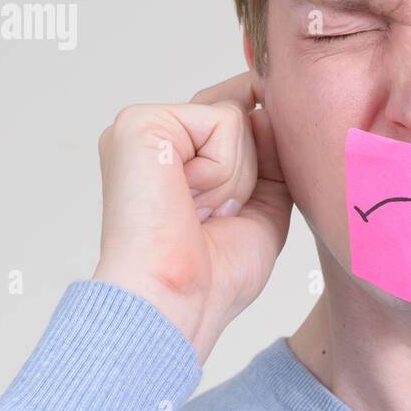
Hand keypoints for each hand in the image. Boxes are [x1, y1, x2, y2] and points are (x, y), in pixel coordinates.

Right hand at [91, 72, 292, 363]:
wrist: (176, 306)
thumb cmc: (213, 277)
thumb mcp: (263, 204)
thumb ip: (271, 152)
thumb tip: (266, 104)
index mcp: (176, 157)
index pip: (241, 124)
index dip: (258, 164)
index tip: (230, 216)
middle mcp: (155, 138)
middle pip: (244, 116)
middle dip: (248, 174)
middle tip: (212, 219)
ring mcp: (144, 126)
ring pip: (238, 117)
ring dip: (236, 178)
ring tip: (199, 213)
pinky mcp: (140, 122)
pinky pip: (225, 120)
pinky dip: (223, 170)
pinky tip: (188, 201)